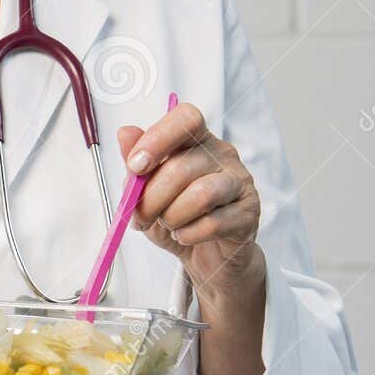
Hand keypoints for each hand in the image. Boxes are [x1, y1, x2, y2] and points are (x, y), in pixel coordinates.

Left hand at [118, 102, 263, 309]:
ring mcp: (240, 182)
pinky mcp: (249, 213)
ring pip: (200, 195)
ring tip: (169, 225)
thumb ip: (136, 163)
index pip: (186, 118)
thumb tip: (124, 132)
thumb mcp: (146, 191)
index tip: (135, 166)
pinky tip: (185, 236)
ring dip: (172, 217)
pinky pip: (214, 224)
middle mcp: (222, 154)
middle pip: (181, 167)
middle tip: (142, 217)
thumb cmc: (175, 217)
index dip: (158, 138)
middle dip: (151, 199)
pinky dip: (189, 235)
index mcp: (196, 140)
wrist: (204, 256)